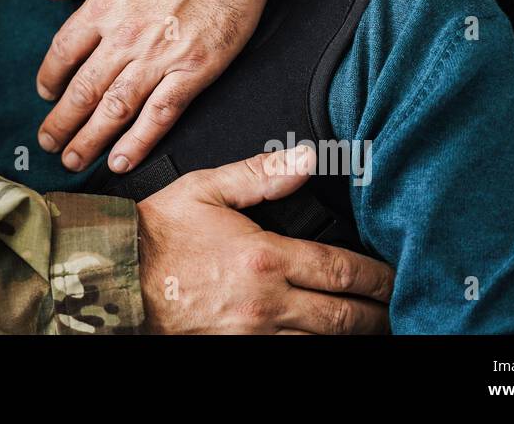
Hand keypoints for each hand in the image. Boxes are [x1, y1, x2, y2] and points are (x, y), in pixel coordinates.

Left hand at [36, 0, 350, 171]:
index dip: (49, 79)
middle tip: (48, 143)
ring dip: (88, 140)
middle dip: (60, 122)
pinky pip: (159, 115)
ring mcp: (159, 56)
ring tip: (73, 160)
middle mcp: (125, 35)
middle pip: (81, 90)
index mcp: (103, 5)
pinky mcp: (195, 69)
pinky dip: (137, 143)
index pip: (62, 53)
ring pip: (114, 109)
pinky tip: (120, 161)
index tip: (44, 94)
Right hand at [137, 146, 393, 333]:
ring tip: (370, 324)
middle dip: (377, 313)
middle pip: (343, 317)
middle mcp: (265, 303)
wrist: (114, 276)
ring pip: (320, 341)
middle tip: (399, 307)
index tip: (395, 276)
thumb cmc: (156, 233)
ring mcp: (251, 335)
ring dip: (350, 333)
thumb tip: (307, 158)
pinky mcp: (234, 350)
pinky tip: (321, 336)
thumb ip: (261, 173)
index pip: (341, 270)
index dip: (377, 276)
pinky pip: (287, 353)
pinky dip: (311, 344)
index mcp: (264, 258)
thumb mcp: (205, 189)